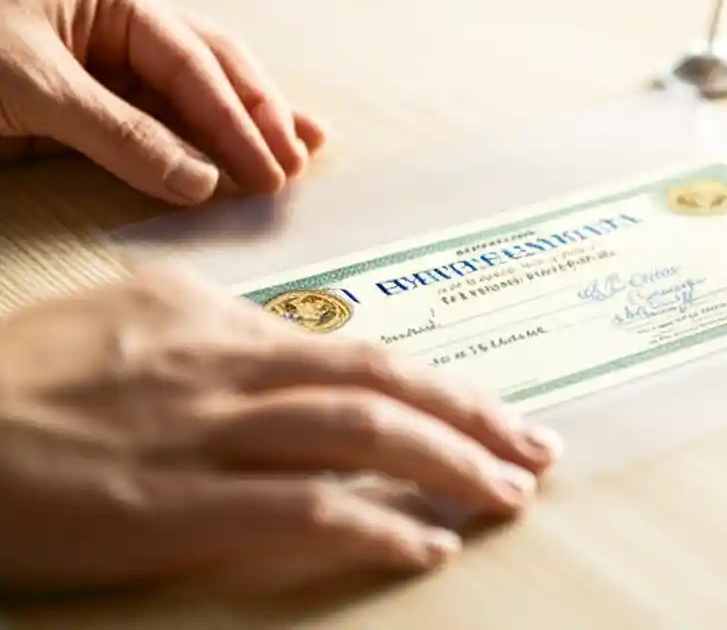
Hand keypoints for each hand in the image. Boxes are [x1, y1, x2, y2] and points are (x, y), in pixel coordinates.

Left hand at [0, 0, 326, 204]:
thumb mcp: (33, 88)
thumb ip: (121, 135)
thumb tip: (200, 181)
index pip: (193, 61)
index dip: (237, 118)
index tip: (268, 169)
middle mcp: (120, 27)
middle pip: (212, 69)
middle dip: (258, 116)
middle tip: (295, 165)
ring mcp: (109, 68)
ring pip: (195, 99)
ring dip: (246, 129)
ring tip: (300, 155)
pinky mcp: (93, 110)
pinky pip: (161, 129)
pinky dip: (202, 149)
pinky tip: (238, 162)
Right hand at [0, 267, 561, 593]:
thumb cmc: (11, 384)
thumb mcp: (114, 322)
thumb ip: (206, 331)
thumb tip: (280, 347)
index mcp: (209, 317)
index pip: (350, 349)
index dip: (432, 385)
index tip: (486, 410)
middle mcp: (221, 364)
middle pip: (380, 380)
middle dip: (474, 414)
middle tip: (540, 446)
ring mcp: (202, 433)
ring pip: (362, 433)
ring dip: (452, 462)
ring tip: (513, 490)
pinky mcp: (175, 506)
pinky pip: (305, 509)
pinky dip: (378, 524)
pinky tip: (428, 542)